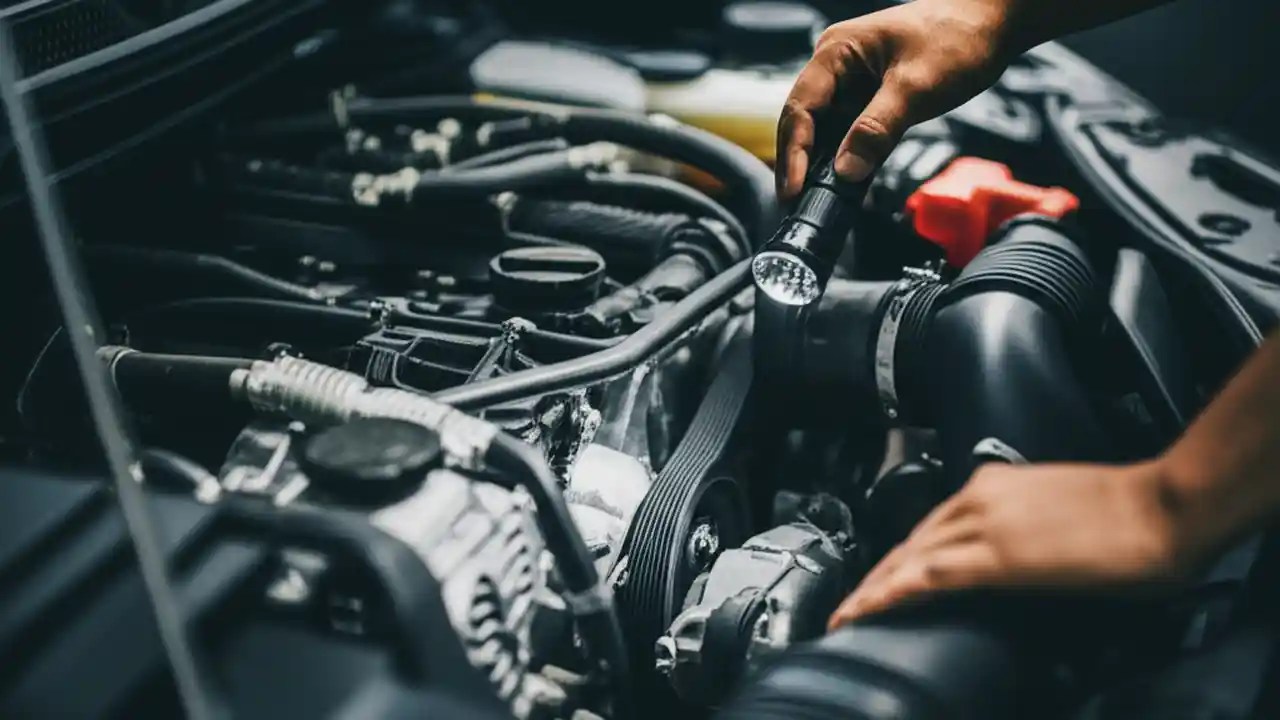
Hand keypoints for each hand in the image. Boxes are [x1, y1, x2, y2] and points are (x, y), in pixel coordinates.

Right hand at [777, 0, 1013, 197]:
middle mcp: (837, 66)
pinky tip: (844, 186)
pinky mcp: (870, 98)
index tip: (793, 188)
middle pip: (804, 121)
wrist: (995, 24)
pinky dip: (846, 158)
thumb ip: (878, 129)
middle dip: (799, 163)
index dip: (794, 152)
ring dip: (821, 165)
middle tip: (796, 203)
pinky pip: (849, 132)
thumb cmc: (959, 36)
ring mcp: (853, 82)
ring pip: (825, 130)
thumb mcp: (917, 87)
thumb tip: (846, 171)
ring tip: (815, 201)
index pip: (800, 107)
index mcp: (836, 51)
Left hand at [829, 461, 1207, 629]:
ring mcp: (984, 525)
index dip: (901, 555)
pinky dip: (892, 592)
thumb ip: (1021, 526)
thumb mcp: (1056, 513)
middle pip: (911, 542)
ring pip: (910, 559)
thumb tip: (1010, 551)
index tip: (882, 576)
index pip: (930, 526)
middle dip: (879, 574)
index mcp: (993, 485)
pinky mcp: (997, 556)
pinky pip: (928, 576)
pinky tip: (870, 606)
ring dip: (875, 587)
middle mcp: (979, 498)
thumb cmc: (1126, 515)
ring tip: (848, 612)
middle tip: (852, 601)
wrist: (1161, 507)